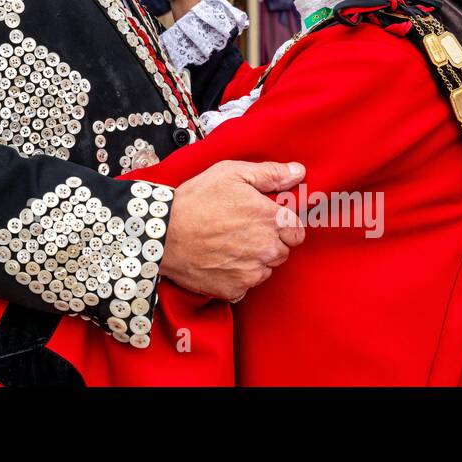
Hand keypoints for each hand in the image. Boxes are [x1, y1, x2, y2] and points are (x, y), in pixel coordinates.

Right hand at [160, 159, 306, 300]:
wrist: (163, 234)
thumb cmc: (195, 201)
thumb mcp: (231, 173)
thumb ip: (270, 173)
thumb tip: (298, 172)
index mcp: (270, 219)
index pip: (297, 231)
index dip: (283, 224)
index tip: (265, 220)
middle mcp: (266, 249)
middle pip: (283, 251)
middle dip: (269, 241)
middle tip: (242, 230)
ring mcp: (251, 272)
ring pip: (266, 268)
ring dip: (254, 259)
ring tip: (228, 244)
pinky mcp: (235, 289)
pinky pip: (246, 285)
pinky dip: (237, 275)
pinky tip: (220, 259)